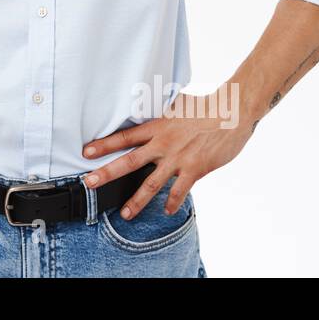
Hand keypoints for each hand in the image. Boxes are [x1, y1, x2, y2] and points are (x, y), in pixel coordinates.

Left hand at [79, 94, 252, 218]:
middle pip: (129, 161)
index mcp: (157, 127)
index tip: (86, 152)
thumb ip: (162, 112)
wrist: (232, 112)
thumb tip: (151, 105)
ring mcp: (178, 158)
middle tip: (89, 183)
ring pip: (151, 183)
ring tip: (125, 214)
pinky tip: (166, 211)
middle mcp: (163, 144)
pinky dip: (172, 202)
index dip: (104, 144)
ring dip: (136, 201)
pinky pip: (180, 191)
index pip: (124, 137)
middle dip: (107, 173)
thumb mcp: (177, 105)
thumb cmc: (206, 106)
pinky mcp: (195, 169)